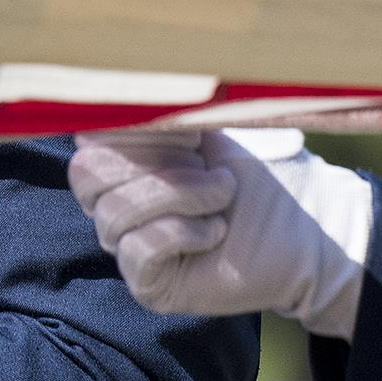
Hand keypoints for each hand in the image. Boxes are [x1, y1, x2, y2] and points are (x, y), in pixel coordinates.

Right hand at [68, 128, 374, 339]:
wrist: (296, 232)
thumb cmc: (249, 180)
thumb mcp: (202, 133)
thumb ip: (157, 115)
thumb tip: (122, 95)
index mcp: (120, 166)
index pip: (85, 141)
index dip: (128, 130)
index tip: (186, 134)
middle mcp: (114, 206)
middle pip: (86, 175)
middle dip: (153, 161)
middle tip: (204, 166)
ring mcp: (128, 247)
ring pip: (115, 212)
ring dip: (181, 195)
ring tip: (222, 196)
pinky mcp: (148, 285)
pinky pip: (137, 250)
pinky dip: (182, 232)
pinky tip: (215, 232)